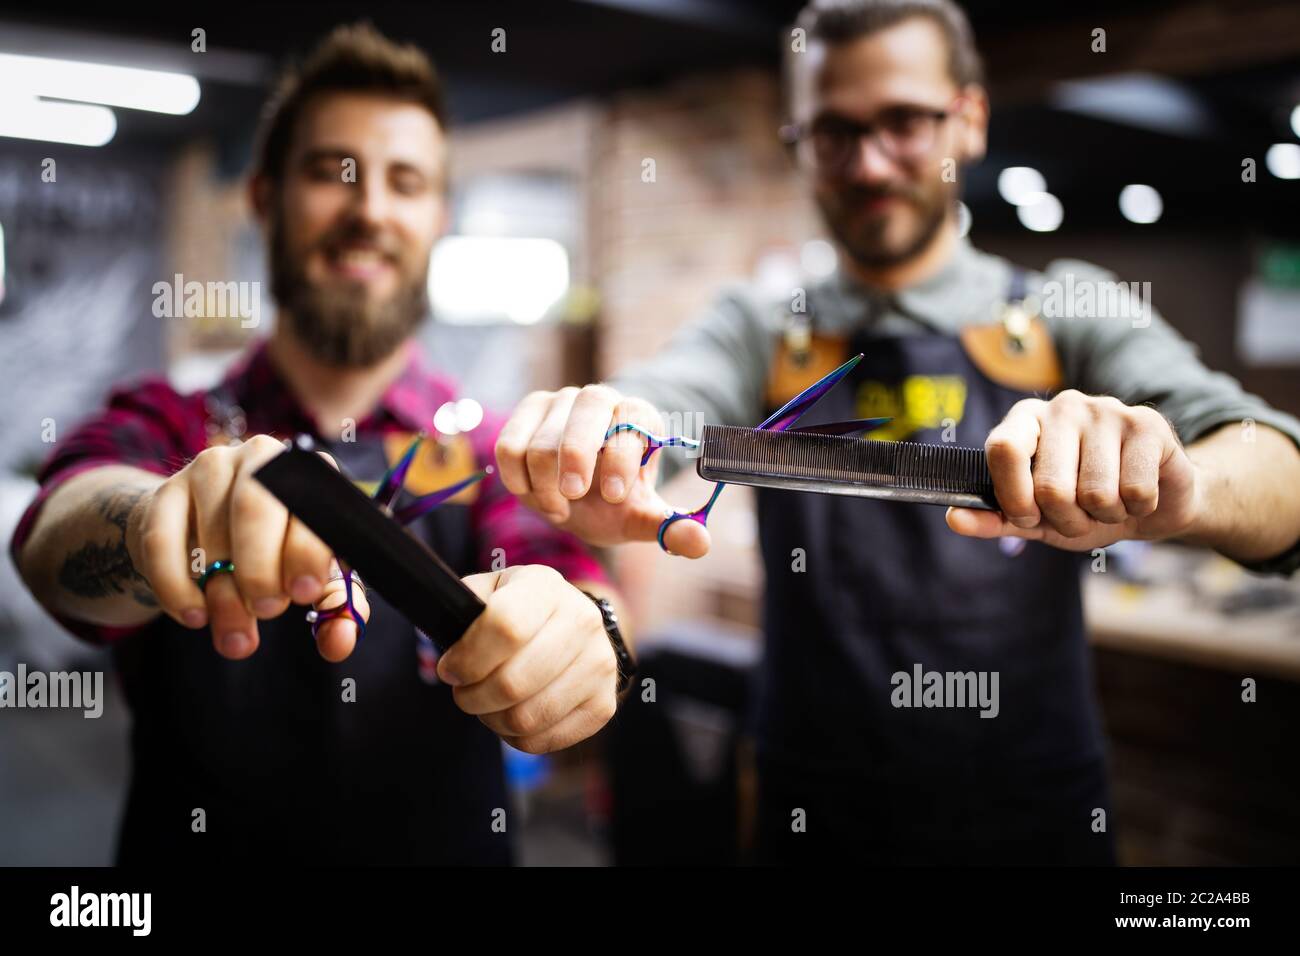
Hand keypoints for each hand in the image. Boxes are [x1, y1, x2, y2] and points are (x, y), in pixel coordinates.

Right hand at [126, 434, 369, 661]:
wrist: (204, 531)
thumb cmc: (274, 553)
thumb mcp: (310, 576)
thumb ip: (335, 609)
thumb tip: (339, 642)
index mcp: (309, 474)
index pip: (312, 503)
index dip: (308, 549)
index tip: (304, 592)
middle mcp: (262, 457)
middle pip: (257, 506)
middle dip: (261, 566)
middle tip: (266, 610)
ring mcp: (210, 469)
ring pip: (212, 529)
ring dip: (222, 590)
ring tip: (234, 633)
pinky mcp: (165, 493)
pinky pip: (163, 542)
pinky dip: (177, 586)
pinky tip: (193, 616)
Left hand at [436, 565, 618, 753]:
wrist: (573, 626)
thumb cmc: (521, 611)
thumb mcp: (492, 591)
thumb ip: (468, 604)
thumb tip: (450, 636)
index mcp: (547, 588)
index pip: (505, 627)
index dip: (467, 658)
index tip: (449, 668)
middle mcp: (583, 622)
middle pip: (513, 682)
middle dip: (472, 696)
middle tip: (465, 691)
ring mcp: (599, 666)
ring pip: (526, 718)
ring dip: (492, 719)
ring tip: (488, 703)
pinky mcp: (603, 704)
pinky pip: (544, 740)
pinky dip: (517, 737)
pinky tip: (514, 714)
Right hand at [494, 384, 710, 556]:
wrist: (579, 494)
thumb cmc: (614, 501)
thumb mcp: (643, 518)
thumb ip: (669, 529)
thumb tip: (701, 542)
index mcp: (639, 416)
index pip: (631, 421)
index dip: (621, 459)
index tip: (615, 496)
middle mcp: (600, 399)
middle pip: (585, 413)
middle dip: (576, 459)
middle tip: (573, 497)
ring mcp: (559, 401)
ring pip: (542, 438)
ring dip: (545, 485)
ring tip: (560, 509)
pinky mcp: (525, 414)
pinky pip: (509, 445)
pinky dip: (518, 479)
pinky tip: (533, 496)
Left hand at [946, 390, 1198, 550]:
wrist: (1153, 502)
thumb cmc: (1084, 507)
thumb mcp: (1034, 518)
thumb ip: (994, 517)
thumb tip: (954, 519)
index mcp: (1025, 419)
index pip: (1003, 449)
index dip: (1013, 497)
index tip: (1027, 517)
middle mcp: (1063, 405)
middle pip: (1050, 486)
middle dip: (1066, 520)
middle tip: (1079, 516)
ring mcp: (1107, 409)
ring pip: (1095, 494)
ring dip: (1103, 517)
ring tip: (1109, 504)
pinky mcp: (1147, 425)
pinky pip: (1134, 491)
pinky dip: (1136, 509)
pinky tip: (1137, 495)